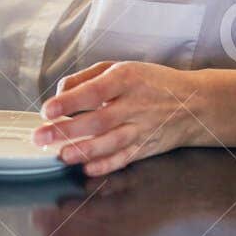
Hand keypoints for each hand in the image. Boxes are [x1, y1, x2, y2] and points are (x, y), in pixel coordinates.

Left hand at [33, 60, 204, 176]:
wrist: (194, 103)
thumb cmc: (149, 82)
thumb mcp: (118, 68)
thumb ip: (85, 78)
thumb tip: (59, 93)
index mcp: (126, 79)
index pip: (94, 91)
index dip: (69, 102)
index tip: (47, 111)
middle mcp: (135, 105)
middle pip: (98, 120)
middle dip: (66, 131)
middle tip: (40, 137)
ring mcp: (142, 128)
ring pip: (110, 143)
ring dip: (83, 151)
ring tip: (61, 154)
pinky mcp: (146, 147)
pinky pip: (125, 158)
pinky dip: (106, 165)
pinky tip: (87, 168)